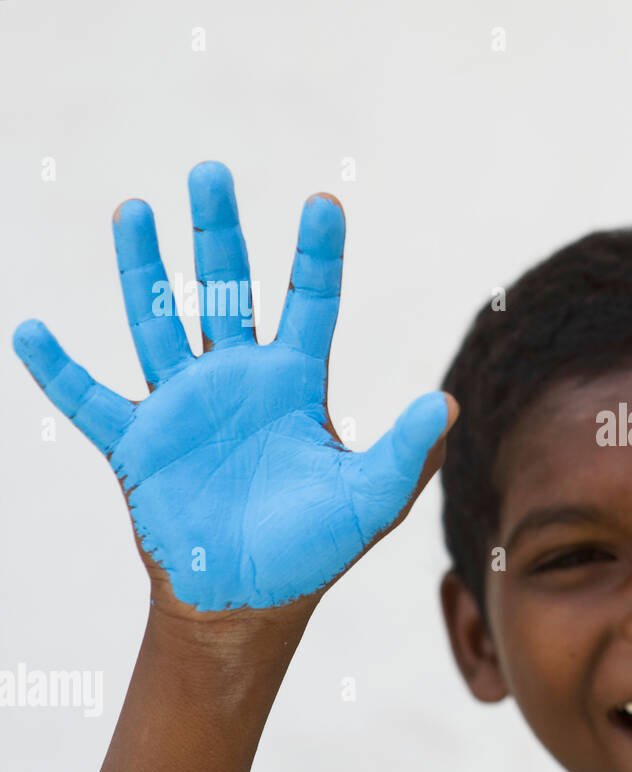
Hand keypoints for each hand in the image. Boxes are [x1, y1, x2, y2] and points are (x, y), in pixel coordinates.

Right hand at [12, 161, 456, 615]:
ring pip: (158, 321)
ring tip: (133, 210)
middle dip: (218, 232)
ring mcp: (183, 405)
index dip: (316, 253)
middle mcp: (238, 379)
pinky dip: (60, 371)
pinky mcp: (137, 444)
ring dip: (143, 270)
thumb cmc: (316, 547)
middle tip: (213, 172)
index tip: (324, 200)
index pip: (310, 301)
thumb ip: (408, 451)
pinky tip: (32, 331)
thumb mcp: (371, 498)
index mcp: (296, 383)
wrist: (251, 598)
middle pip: (227, 289)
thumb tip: (450, 403)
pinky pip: (90, 399)